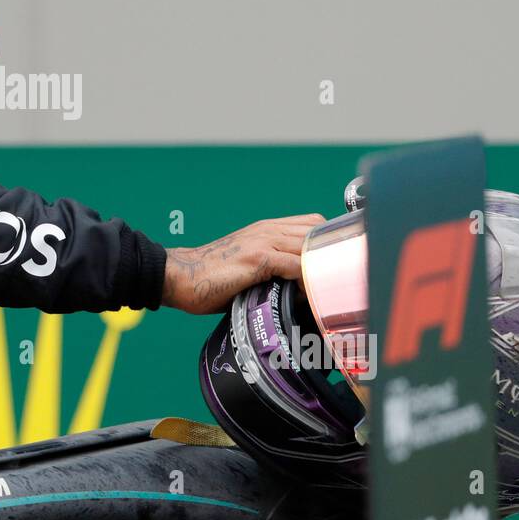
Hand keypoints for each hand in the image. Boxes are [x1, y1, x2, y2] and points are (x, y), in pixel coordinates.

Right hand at [162, 214, 325, 314]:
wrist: (181, 276)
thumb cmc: (212, 276)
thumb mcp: (248, 263)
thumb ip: (273, 267)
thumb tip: (298, 290)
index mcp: (267, 228)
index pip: (313, 223)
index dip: (327, 242)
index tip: (336, 264)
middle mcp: (268, 229)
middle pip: (318, 232)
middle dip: (332, 255)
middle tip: (337, 281)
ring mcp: (263, 242)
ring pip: (311, 247)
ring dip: (322, 269)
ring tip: (327, 291)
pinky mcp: (257, 258)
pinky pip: (297, 267)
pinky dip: (307, 281)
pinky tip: (307, 296)